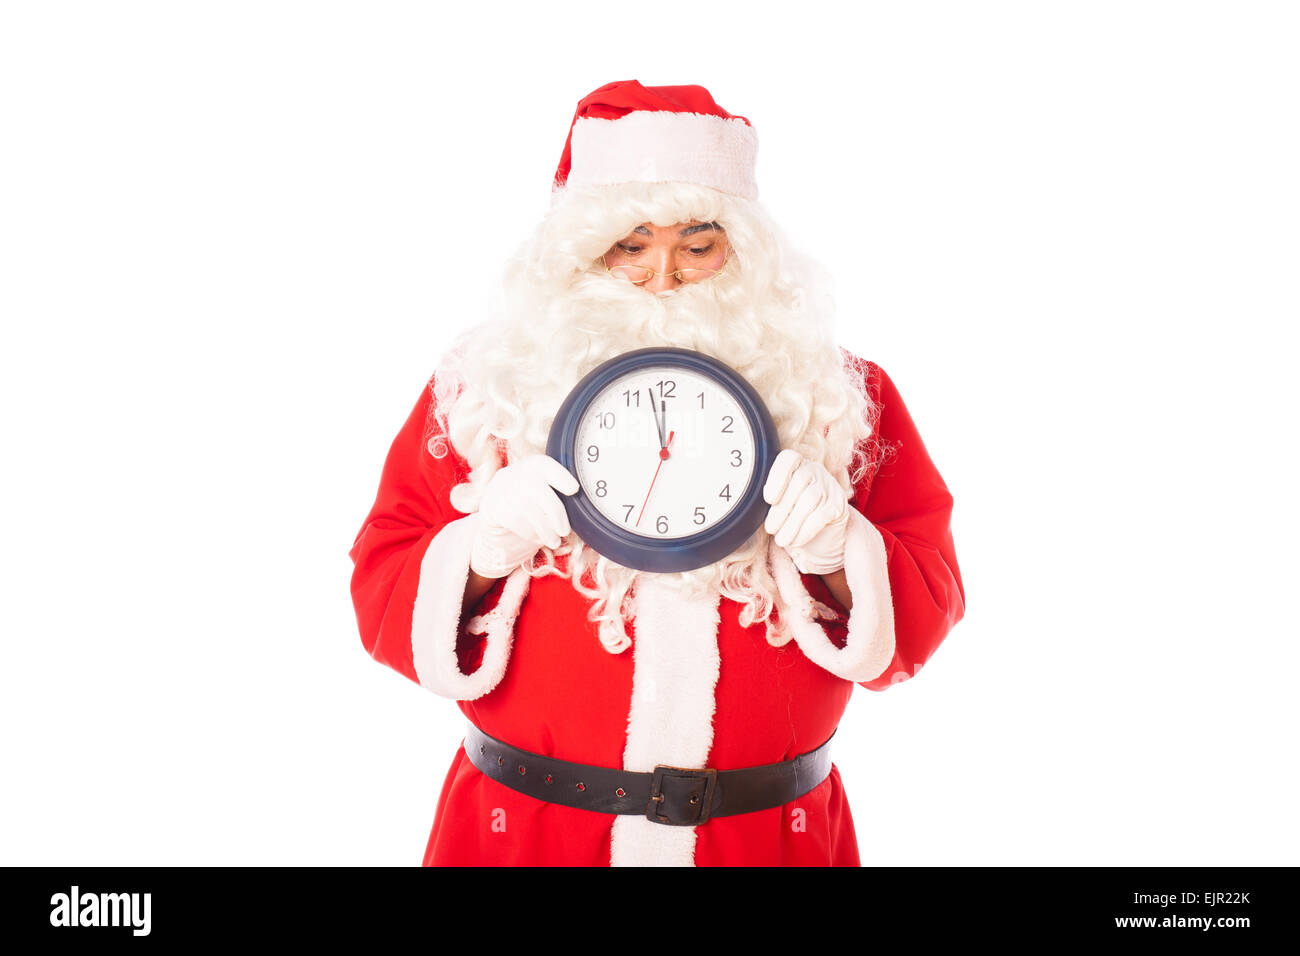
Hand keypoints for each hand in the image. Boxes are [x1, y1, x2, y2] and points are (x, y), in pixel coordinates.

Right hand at [470, 454, 579, 577]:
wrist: (497, 517)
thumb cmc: (530, 506)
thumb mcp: (542, 494)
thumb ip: (556, 495)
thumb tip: (578, 508)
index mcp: (532, 465)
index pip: (545, 465)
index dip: (560, 476)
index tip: (574, 489)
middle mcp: (514, 473)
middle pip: (538, 491)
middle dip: (556, 514)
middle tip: (564, 531)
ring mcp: (500, 489)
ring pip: (527, 509)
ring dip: (545, 530)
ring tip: (554, 541)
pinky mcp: (491, 507)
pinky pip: (515, 521)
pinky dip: (530, 532)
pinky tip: (537, 538)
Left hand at [762, 449, 849, 574]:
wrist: (820, 533)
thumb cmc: (792, 514)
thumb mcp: (779, 502)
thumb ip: (771, 498)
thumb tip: (754, 506)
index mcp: (795, 463)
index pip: (788, 459)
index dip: (777, 477)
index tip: (769, 499)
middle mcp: (814, 469)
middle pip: (798, 482)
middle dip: (782, 509)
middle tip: (771, 529)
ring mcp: (829, 485)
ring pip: (809, 500)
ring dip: (792, 523)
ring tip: (781, 539)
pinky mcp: (838, 504)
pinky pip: (821, 515)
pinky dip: (805, 531)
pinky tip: (796, 541)